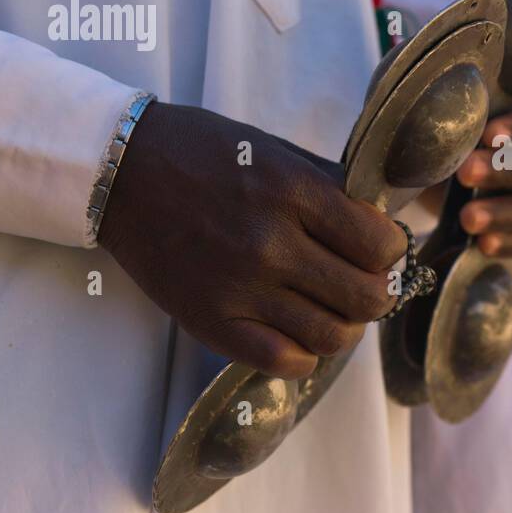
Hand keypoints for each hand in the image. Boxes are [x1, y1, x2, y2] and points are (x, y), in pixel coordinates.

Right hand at [98, 102, 407, 378]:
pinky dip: (303, 354)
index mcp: (293, 192)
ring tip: (331, 308)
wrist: (120, 171)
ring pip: (331, 336)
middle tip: (361, 281)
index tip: (379, 247)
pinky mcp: (209, 322)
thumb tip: (386, 217)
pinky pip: (284, 361)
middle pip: (366, 297)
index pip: (380, 246)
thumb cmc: (206, 154)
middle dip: (377, 292)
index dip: (391, 250)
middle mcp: (270, 243)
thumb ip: (332, 186)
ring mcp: (239, 288)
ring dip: (344, 325)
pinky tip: (297, 330)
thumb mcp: (277, 151)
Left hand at [454, 81, 511, 256]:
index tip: (488, 135)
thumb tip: (451, 125)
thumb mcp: (477, 108)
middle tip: (466, 172)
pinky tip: (485, 243)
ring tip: (469, 218)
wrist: (467, 160)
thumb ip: (474, 111)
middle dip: (506, 169)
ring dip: (507, 212)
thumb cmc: (477, 121)